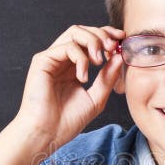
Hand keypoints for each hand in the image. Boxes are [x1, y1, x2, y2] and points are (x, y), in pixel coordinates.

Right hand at [12, 25, 125, 154]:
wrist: (48, 134)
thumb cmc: (68, 120)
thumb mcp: (96, 98)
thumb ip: (108, 78)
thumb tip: (120, 56)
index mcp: (74, 66)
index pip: (91, 41)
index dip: (107, 35)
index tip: (122, 40)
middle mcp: (62, 59)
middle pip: (83, 31)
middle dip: (102, 34)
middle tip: (113, 48)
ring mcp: (52, 58)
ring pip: (74, 32)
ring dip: (92, 41)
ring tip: (99, 61)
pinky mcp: (42, 61)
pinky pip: (66, 47)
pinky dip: (80, 58)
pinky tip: (82, 77)